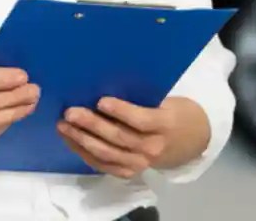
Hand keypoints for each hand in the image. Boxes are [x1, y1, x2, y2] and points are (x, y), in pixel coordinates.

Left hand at [57, 96, 180, 178]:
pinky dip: (84, 152)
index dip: (121, 111)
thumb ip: (141, 98)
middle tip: (70, 112)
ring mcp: (140, 163)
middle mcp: (153, 148)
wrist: (192, 142)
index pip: (141, 120)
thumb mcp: (167, 101)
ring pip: (107, 153)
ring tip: (63, 125)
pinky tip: (69, 140)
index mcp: (165, 125)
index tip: (100, 101)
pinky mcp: (129, 172)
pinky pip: (103, 165)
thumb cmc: (173, 112)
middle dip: (91, 125)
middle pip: (119, 137)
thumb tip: (104, 84)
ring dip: (81, 140)